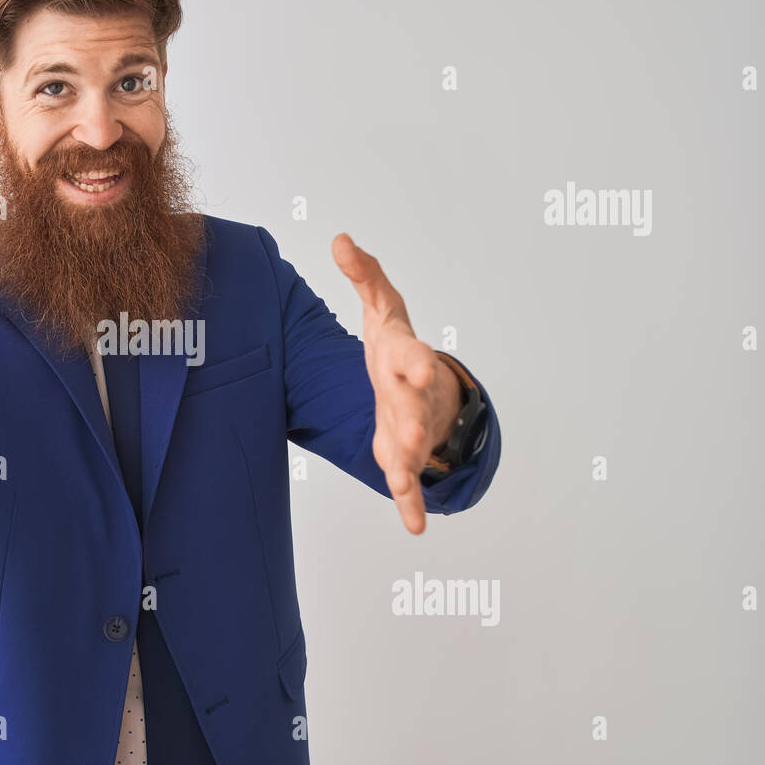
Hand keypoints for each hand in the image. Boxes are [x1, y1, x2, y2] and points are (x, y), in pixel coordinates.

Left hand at [332, 234, 461, 535]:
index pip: (410, 354)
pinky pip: (408, 481)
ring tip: (402, 478)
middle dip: (415, 417)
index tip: (422, 364)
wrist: (422, 384)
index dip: (416, 360)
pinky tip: (416, 525)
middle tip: (417, 430)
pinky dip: (411, 502)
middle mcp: (411, 393)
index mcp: (403, 356)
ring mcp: (410, 425)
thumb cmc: (396, 343)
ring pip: (410, 447)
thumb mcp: (382, 304)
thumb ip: (363, 274)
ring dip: (407, 463)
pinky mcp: (402, 453)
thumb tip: (341, 239)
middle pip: (414, 404)